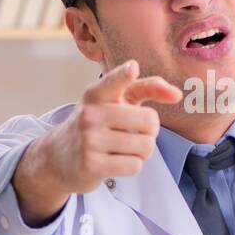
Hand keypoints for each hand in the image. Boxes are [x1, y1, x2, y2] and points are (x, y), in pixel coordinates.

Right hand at [14, 60, 182, 222]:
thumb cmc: (96, 125)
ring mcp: (89, 140)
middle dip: (150, 132)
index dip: (124, 75)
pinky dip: (132, 166)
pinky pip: (135, 166)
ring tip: (123, 149)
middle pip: (149, 122)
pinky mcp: (91, 165)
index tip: (132, 68)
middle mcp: (90, 114)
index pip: (113, 81)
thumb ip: (146, 88)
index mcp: (96, 94)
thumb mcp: (114, 101)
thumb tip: (177, 94)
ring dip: (141, 151)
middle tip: (133, 134)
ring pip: (145, 147)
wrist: (57, 157)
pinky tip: (115, 162)